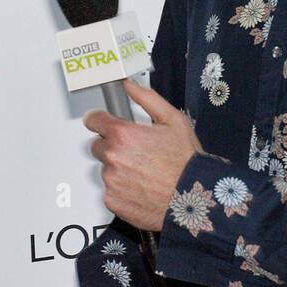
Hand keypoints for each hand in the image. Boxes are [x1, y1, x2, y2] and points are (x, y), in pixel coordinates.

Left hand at [84, 79, 204, 231]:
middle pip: (98, 145)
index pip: (93, 120)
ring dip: (118, 169)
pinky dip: (122, 189)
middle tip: (136, 152)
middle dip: (112, 146)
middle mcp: (113, 157)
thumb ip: (147, 99)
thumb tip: (130, 86)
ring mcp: (111, 181)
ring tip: (144, 172)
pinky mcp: (112, 200)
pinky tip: (141, 187)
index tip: (103, 123)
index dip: (100, 120)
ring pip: (106, 169)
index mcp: (123, 135)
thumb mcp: (173, 120)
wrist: (193, 200)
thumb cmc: (186, 163)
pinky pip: (110, 190)